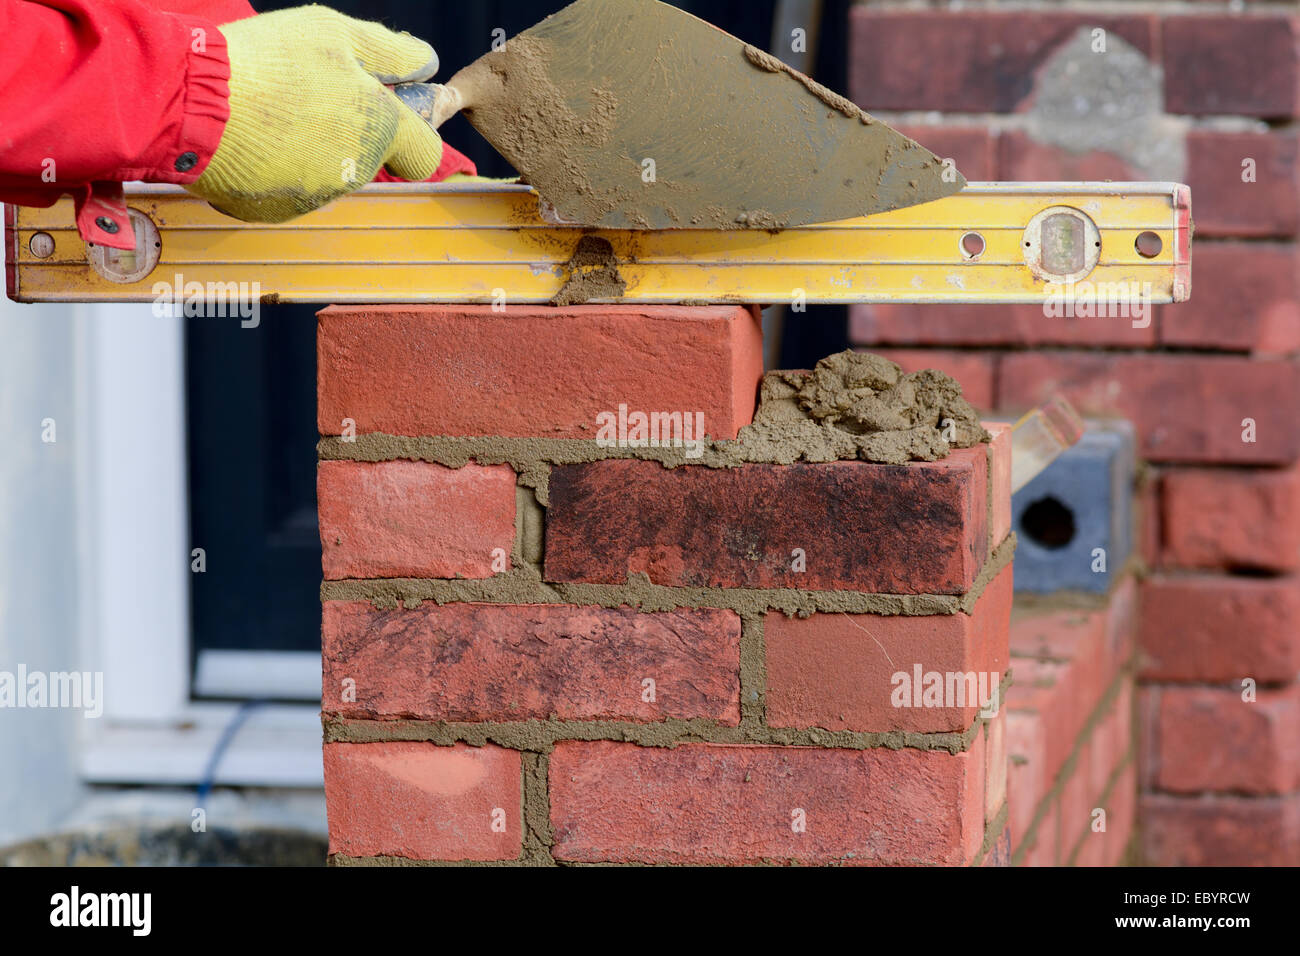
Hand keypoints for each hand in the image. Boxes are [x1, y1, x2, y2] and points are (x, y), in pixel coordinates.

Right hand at [187, 5, 442, 221]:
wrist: (193, 104)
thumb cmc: (268, 62)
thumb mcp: (334, 33)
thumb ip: (391, 52)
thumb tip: (427, 64)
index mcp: (380, 132)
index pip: (425, 155)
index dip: (412, 132)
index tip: (388, 110)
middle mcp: (355, 174)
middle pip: (369, 159)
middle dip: (350, 131)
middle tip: (308, 94)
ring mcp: (315, 198)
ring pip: (326, 173)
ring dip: (309, 147)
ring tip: (270, 112)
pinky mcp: (275, 212)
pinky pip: (287, 188)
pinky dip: (274, 167)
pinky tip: (249, 137)